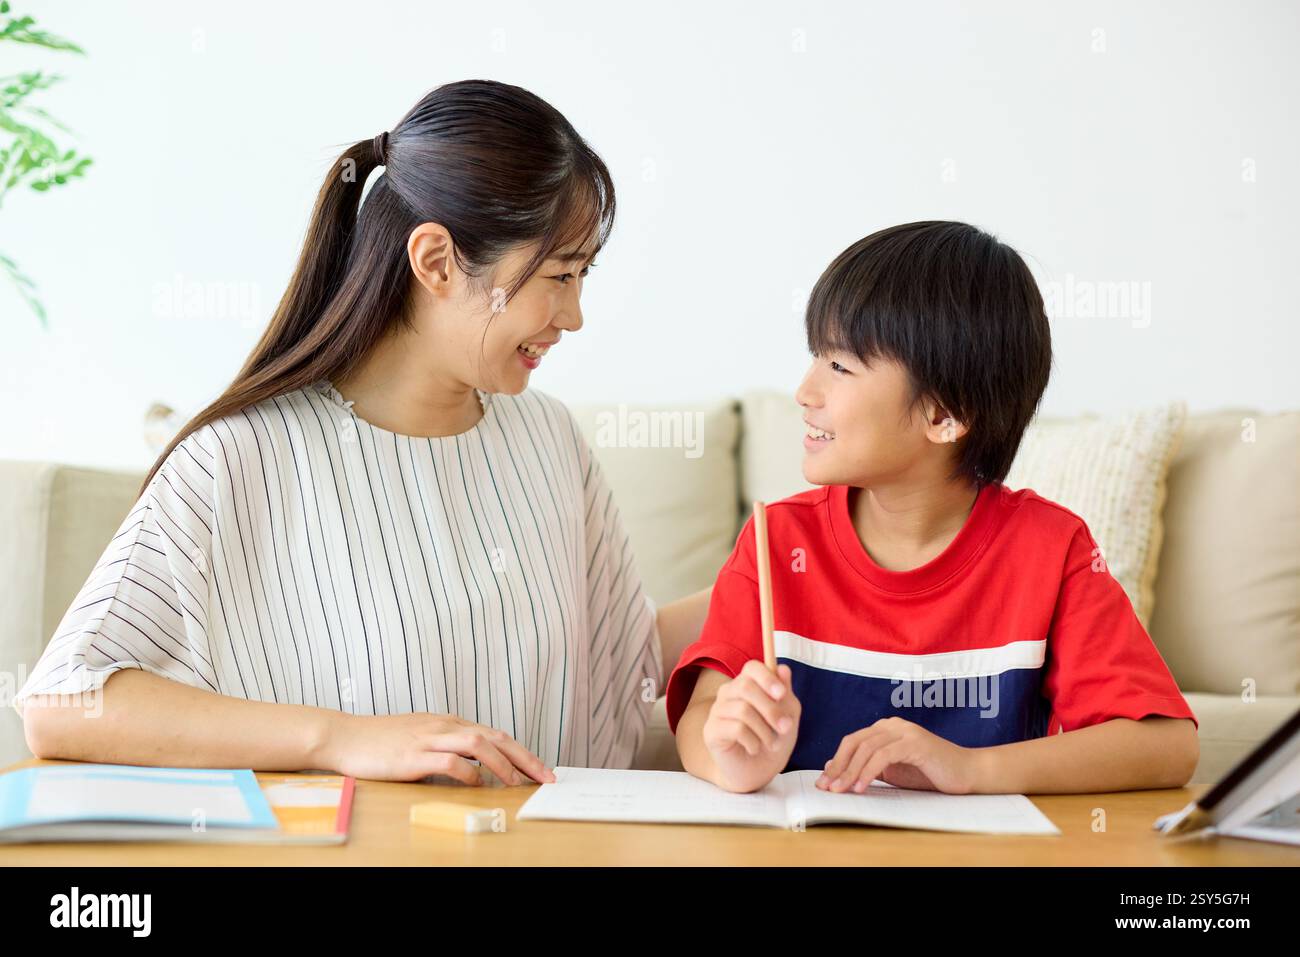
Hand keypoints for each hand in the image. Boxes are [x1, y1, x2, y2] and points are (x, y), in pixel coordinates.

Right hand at [320, 712, 555, 784]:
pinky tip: (476, 785)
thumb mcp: (422, 736)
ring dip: (502, 763)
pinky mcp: (413, 754)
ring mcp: (429, 738)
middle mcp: (444, 726)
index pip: (495, 734)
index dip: (522, 751)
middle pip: (495, 737)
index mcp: (449, 722)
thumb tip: (477, 765)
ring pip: (478, 743)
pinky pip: (450, 761)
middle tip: (546, 777)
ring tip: (516, 782)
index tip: (541, 769)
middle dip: (525, 757)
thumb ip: (449, 746)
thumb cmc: (382, 740)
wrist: (345, 736)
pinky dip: (468, 773)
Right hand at [703, 661, 800, 767]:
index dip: (767, 678)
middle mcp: (729, 693)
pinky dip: (753, 741)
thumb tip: (782, 669)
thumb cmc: (772, 740)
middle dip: (771, 709)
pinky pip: (736, 729)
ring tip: (772, 744)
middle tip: (786, 727)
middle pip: (746, 686)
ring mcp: (717, 711)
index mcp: (748, 684)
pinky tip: (754, 748)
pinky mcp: (711, 731)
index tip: (782, 694)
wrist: (757, 772)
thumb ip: (786, 694)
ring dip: (765, 730)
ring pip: (743, 710)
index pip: (752, 667)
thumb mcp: (788, 716)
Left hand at [817, 717, 983, 794]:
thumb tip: (833, 768)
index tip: (823, 783)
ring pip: (867, 748)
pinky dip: (869, 771)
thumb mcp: (892, 772)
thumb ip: (867, 767)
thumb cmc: (930, 773)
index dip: (836, 761)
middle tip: (827, 788)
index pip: (852, 742)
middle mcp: (892, 725)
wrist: (966, 773)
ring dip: (850, 771)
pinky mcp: (915, 742)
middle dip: (838, 766)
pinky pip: (884, 755)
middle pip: (855, 742)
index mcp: (884, 729)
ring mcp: (904, 731)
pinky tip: (862, 787)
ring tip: (842, 791)